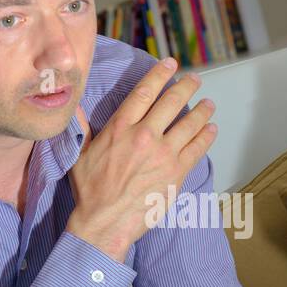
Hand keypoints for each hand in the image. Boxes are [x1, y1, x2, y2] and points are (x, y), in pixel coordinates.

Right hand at [65, 58, 216, 261]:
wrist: (105, 222)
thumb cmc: (91, 192)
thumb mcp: (80, 155)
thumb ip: (83, 129)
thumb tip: (75, 108)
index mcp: (120, 128)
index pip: (144, 92)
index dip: (159, 74)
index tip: (170, 64)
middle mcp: (144, 136)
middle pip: (171, 102)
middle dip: (186, 87)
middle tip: (195, 80)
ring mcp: (163, 154)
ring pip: (189, 123)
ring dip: (202, 111)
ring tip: (209, 104)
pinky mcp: (176, 172)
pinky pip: (197, 148)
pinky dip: (206, 136)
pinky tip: (211, 129)